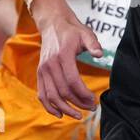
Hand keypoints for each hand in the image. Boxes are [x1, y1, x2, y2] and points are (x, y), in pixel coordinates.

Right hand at [34, 0, 101, 118]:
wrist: (53, 24)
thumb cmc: (72, 31)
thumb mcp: (86, 33)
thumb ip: (93, 44)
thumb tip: (99, 54)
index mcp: (62, 55)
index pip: (72, 81)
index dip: (83, 94)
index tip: (94, 100)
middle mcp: (50, 64)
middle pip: (63, 91)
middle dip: (78, 103)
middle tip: (91, 108)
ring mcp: (43, 70)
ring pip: (51, 96)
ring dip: (65, 109)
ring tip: (78, 115)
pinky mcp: (39, 74)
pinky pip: (42, 94)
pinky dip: (49, 106)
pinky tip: (59, 114)